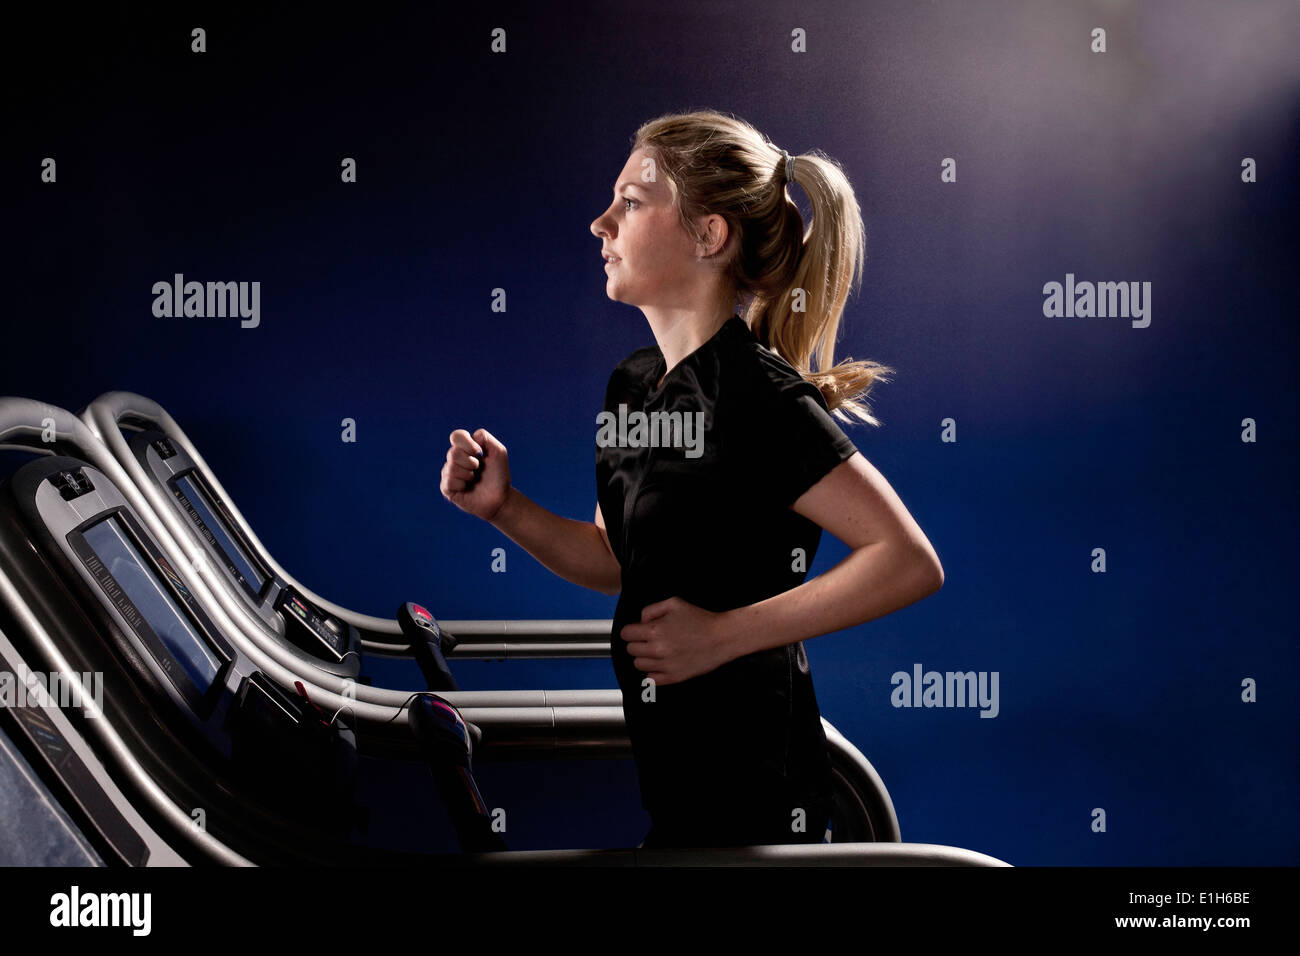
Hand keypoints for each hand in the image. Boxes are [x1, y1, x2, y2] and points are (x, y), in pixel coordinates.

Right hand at [441, 428, 511, 521]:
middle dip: (470, 462)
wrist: (500, 498)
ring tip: (474, 480)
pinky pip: (449, 482)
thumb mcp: (498, 452)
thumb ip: (486, 438)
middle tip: (478, 469)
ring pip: (451, 467)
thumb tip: (472, 436)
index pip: (456, 436)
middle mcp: (454, 460)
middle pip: (453, 453)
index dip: (467, 443)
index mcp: (465, 448)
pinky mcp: (446, 488)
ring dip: (468, 475)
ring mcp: (449, 473)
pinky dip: (462, 485)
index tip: (479, 452)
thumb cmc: (499, 475)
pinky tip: (467, 488)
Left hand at [619, 596, 735, 685]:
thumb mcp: (674, 603)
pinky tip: (662, 663)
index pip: (626, 634)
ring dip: (644, 657)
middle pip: (631, 650)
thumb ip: (651, 610)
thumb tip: (640, 622)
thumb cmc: (700, 619)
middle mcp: (657, 649)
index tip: (638, 631)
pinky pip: (650, 679)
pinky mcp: (674, 677)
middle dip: (638, 643)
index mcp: (655, 630)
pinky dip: (653, 672)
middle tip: (651, 639)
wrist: (722, 637)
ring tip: (657, 651)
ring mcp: (665, 665)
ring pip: (638, 665)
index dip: (632, 630)